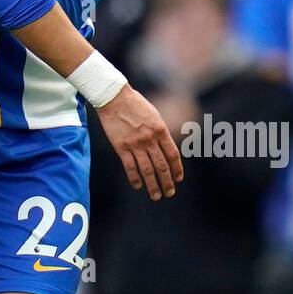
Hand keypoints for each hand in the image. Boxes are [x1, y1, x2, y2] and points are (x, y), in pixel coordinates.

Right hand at [96, 85, 183, 199]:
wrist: (114, 97)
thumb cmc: (134, 103)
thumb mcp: (154, 115)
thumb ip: (160, 132)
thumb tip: (165, 148)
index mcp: (160, 130)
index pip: (172, 155)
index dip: (177, 169)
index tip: (178, 179)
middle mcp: (150, 139)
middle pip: (162, 166)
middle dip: (167, 182)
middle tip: (170, 193)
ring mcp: (135, 144)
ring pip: (147, 170)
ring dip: (153, 185)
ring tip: (156, 196)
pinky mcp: (121, 147)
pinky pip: (130, 167)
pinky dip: (135, 178)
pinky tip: (138, 186)